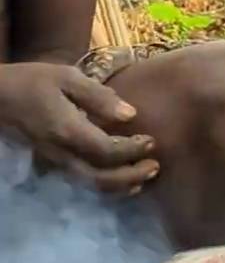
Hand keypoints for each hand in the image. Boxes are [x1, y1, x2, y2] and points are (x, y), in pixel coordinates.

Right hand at [0, 63, 159, 194]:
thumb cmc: (32, 81)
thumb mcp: (66, 77)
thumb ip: (98, 96)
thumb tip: (130, 115)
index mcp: (68, 131)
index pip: (107, 151)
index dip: (132, 150)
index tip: (152, 141)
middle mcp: (62, 153)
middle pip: (101, 178)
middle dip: (131, 176)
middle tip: (155, 166)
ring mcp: (55, 162)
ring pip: (91, 185)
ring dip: (120, 185)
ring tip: (144, 177)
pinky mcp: (52, 163)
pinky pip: (82, 181)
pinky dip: (105, 185)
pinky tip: (121, 181)